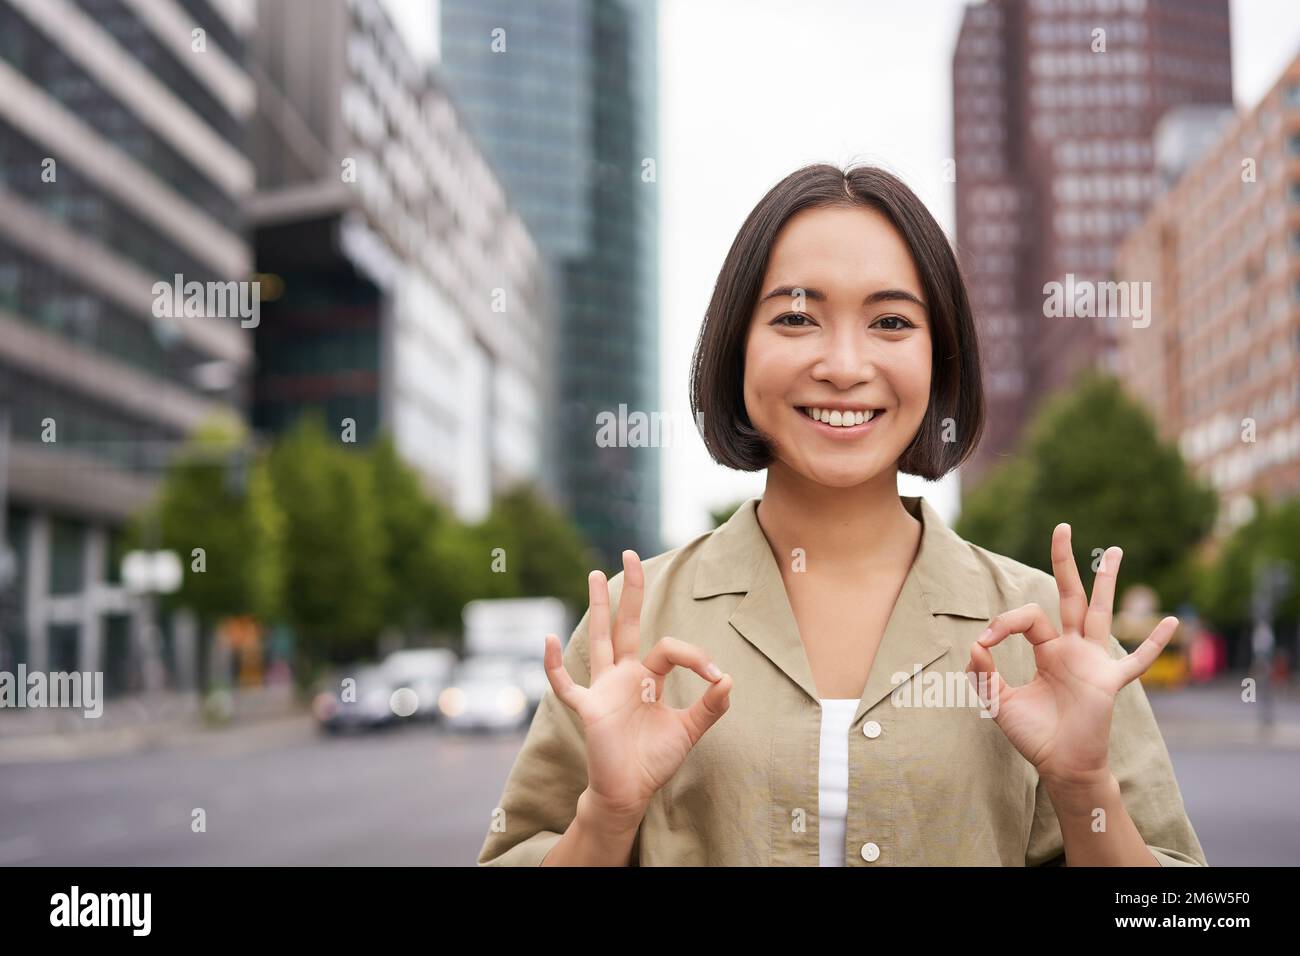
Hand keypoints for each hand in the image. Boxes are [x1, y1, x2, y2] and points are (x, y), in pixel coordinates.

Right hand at [543, 550, 732, 821]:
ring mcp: (604, 689)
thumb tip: (729, 678)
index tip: (718, 676)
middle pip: (626, 624)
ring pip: (600, 640)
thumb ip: (710, 707)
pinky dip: (554, 665)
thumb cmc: (654, 760)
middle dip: (630, 591)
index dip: (696, 657)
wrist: (630, 792)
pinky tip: (548, 639)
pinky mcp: (589, 709)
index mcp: (648, 677)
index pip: (670, 648)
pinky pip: (566, 684)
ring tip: (595, 574)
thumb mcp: (689, 730)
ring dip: (598, 607)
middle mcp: (624, 676)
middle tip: (631, 554)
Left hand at [964, 524, 1177, 791]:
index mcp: (1047, 649)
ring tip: (1114, 551)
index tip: (986, 641)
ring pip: (1101, 613)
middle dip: (1064, 563)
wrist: (1060, 766)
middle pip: (1069, 596)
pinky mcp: (1109, 684)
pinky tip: (1170, 621)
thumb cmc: (1033, 734)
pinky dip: (1152, 644)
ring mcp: (1094, 662)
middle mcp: (1072, 648)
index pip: (1027, 617)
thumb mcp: (998, 703)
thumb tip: (975, 643)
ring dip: (1107, 582)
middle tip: (1062, 527)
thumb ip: (983, 674)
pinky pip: (1136, 662)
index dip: (1004, 622)